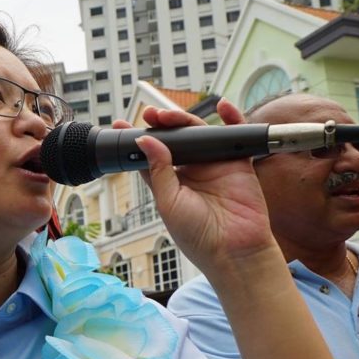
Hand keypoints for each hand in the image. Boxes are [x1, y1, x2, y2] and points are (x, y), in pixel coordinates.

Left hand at [116, 99, 278, 273]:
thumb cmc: (198, 235)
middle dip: (161, 124)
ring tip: (168, 115)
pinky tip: (223, 107)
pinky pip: (235, 135)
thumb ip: (158, 171)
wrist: (233, 251)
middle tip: (148, 115)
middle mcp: (192, 172)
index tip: (120, 125)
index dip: (137, 140)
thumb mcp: (168, 203)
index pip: (151, 156)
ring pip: (199, 132)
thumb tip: (145, 141)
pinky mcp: (238, 163)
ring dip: (184, 119)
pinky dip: (232, 118)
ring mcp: (215, 165)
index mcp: (171, 183)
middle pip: (175, 138)